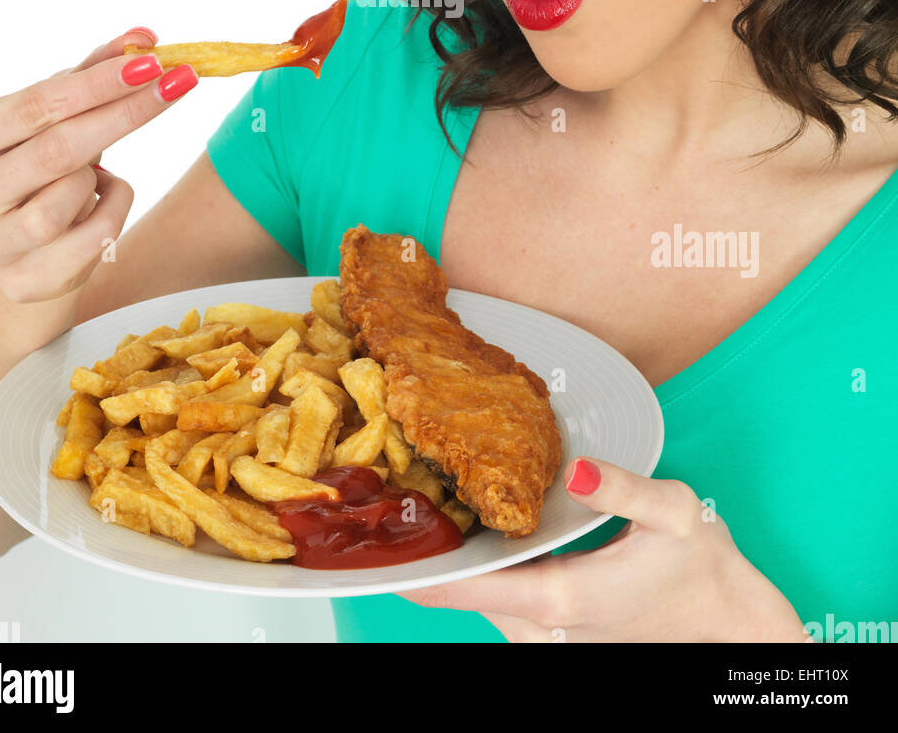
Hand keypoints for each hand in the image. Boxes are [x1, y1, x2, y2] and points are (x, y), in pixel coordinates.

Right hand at [0, 27, 198, 303]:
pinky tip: (106, 194)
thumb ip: (92, 72)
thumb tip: (145, 36)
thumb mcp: (51, 114)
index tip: (151, 61)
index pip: (35, 105)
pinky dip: (114, 208)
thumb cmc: (35, 161)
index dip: (99, 83)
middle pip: (56, 150)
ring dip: (98, 174)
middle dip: (125, 112)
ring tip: (96, 167)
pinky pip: (91, 239)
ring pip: (67, 199)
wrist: (20, 243)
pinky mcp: (20, 282)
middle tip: (177, 82)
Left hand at [406, 456, 810, 642]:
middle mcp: (541, 627)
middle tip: (392, 490)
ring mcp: (545, 635)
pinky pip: (498, 598)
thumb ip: (625, 490)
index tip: (374, 528)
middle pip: (458, 588)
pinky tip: (478, 525)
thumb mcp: (678, 514)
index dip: (410, 561)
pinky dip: (480, 567)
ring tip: (422, 499)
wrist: (732, 626)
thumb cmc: (705, 569)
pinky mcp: (554, 632)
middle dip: (425, 546)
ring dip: (452, 556)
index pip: (459, 587)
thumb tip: (577, 470)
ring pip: (476, 594)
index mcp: (559, 598)